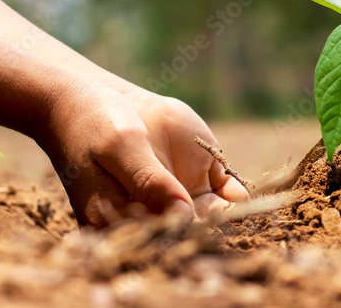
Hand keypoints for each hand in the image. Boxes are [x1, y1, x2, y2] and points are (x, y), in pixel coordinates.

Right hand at [39, 82, 248, 227]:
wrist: (97, 96)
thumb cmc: (97, 124)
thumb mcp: (120, 149)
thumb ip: (149, 181)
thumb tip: (182, 215)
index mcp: (124, 222)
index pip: (159, 241)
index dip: (182, 243)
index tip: (201, 239)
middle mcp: (156, 214)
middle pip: (189, 233)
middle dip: (212, 234)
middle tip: (229, 233)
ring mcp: (180, 194)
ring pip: (212, 215)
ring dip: (230, 218)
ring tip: (243, 219)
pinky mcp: (201, 174)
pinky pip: (226, 191)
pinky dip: (238, 196)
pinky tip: (243, 199)